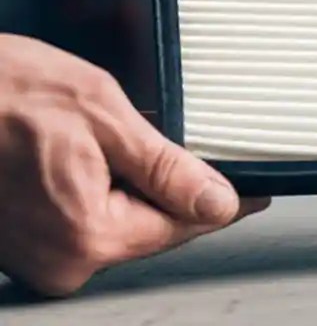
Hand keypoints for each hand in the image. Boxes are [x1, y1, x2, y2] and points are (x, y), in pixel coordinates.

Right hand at [0, 34, 268, 296]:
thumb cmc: (2, 92)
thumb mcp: (104, 118)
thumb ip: (167, 168)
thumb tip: (218, 201)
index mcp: (87, 235)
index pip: (185, 226)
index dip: (224, 201)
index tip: (256, 191)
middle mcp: (61, 261)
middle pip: (153, 226)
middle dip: (164, 183)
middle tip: (141, 134)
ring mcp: (38, 258)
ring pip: (120, 221)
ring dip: (127, 183)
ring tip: (90, 138)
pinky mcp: (24, 245)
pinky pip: (85, 218)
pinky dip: (96, 187)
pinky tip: (75, 153)